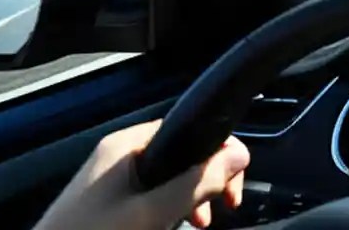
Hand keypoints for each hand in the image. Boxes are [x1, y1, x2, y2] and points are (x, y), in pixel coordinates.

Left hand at [34, 120, 249, 229]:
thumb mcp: (151, 212)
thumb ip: (195, 183)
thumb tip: (241, 154)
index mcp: (127, 144)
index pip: (188, 128)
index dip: (220, 153)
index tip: (233, 187)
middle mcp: (120, 153)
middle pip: (181, 153)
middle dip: (208, 179)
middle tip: (223, 208)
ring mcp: (112, 177)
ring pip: (169, 175)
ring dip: (192, 196)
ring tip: (200, 222)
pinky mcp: (108, 198)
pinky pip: (152, 191)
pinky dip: (171, 205)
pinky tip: (176, 223)